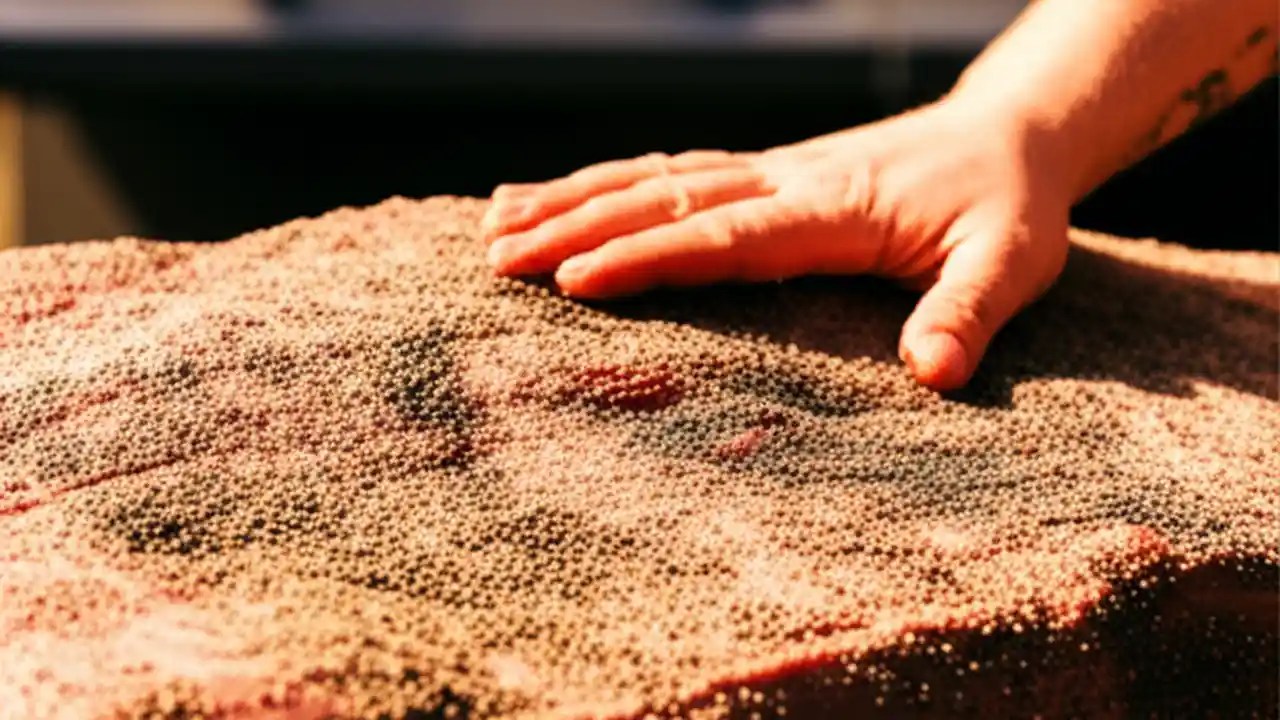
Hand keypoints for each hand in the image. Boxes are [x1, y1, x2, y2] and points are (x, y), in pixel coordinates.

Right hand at [481, 100, 1071, 390]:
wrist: (1009, 134)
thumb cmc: (1008, 206)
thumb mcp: (1011, 262)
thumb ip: (967, 314)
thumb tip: (931, 376)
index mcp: (830, 208)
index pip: (720, 234)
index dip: (645, 256)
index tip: (571, 279)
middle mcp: (782, 181)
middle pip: (662, 197)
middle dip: (575, 227)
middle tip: (496, 257)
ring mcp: (767, 171)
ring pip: (653, 177)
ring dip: (573, 200)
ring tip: (495, 226)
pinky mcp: (763, 174)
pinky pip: (672, 171)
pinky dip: (608, 184)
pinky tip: (562, 198)